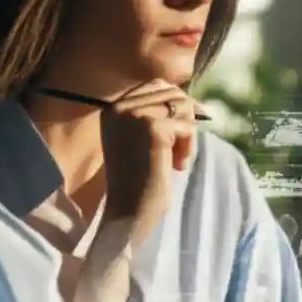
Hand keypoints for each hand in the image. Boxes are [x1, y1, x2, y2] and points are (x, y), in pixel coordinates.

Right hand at [100, 80, 205, 240]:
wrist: (128, 215)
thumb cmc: (139, 182)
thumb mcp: (142, 141)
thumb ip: (155, 115)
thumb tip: (188, 97)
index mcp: (112, 108)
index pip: (156, 86)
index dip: (175, 109)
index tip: (173, 140)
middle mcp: (119, 106)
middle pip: (173, 92)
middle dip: (183, 121)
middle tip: (176, 155)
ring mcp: (134, 115)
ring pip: (184, 105)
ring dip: (188, 135)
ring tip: (177, 160)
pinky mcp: (154, 129)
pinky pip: (188, 126)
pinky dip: (189, 147)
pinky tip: (177, 167)